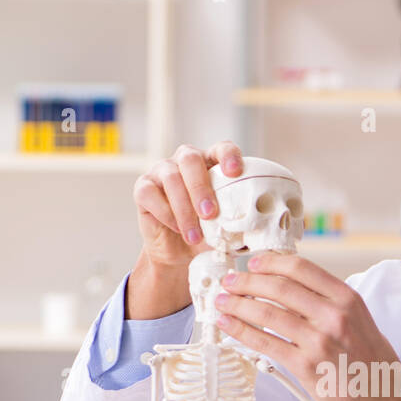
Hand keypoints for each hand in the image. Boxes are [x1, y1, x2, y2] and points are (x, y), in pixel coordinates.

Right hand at [133, 140, 242, 270]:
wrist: (179, 253)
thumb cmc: (207, 234)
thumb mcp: (226, 228)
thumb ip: (239, 223)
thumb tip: (257, 230)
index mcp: (212, 164)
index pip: (222, 148)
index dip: (229, 156)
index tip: (235, 172)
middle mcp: (186, 162)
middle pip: (190, 159)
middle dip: (201, 187)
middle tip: (210, 214)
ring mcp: (162, 172)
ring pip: (171, 177)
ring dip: (184, 208)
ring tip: (195, 236)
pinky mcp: (144, 188)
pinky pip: (150, 194)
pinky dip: (165, 213)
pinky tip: (177, 229)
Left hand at [214, 250, 400, 400]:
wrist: (383, 398)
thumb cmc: (369, 359)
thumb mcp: (358, 318)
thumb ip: (326, 301)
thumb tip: (284, 286)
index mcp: (347, 298)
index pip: (301, 268)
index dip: (271, 262)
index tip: (253, 262)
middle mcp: (334, 316)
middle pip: (279, 288)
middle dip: (247, 281)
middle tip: (230, 280)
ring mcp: (319, 341)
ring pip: (267, 314)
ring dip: (238, 304)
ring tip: (222, 301)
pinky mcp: (305, 366)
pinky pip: (265, 343)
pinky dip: (241, 331)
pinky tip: (228, 325)